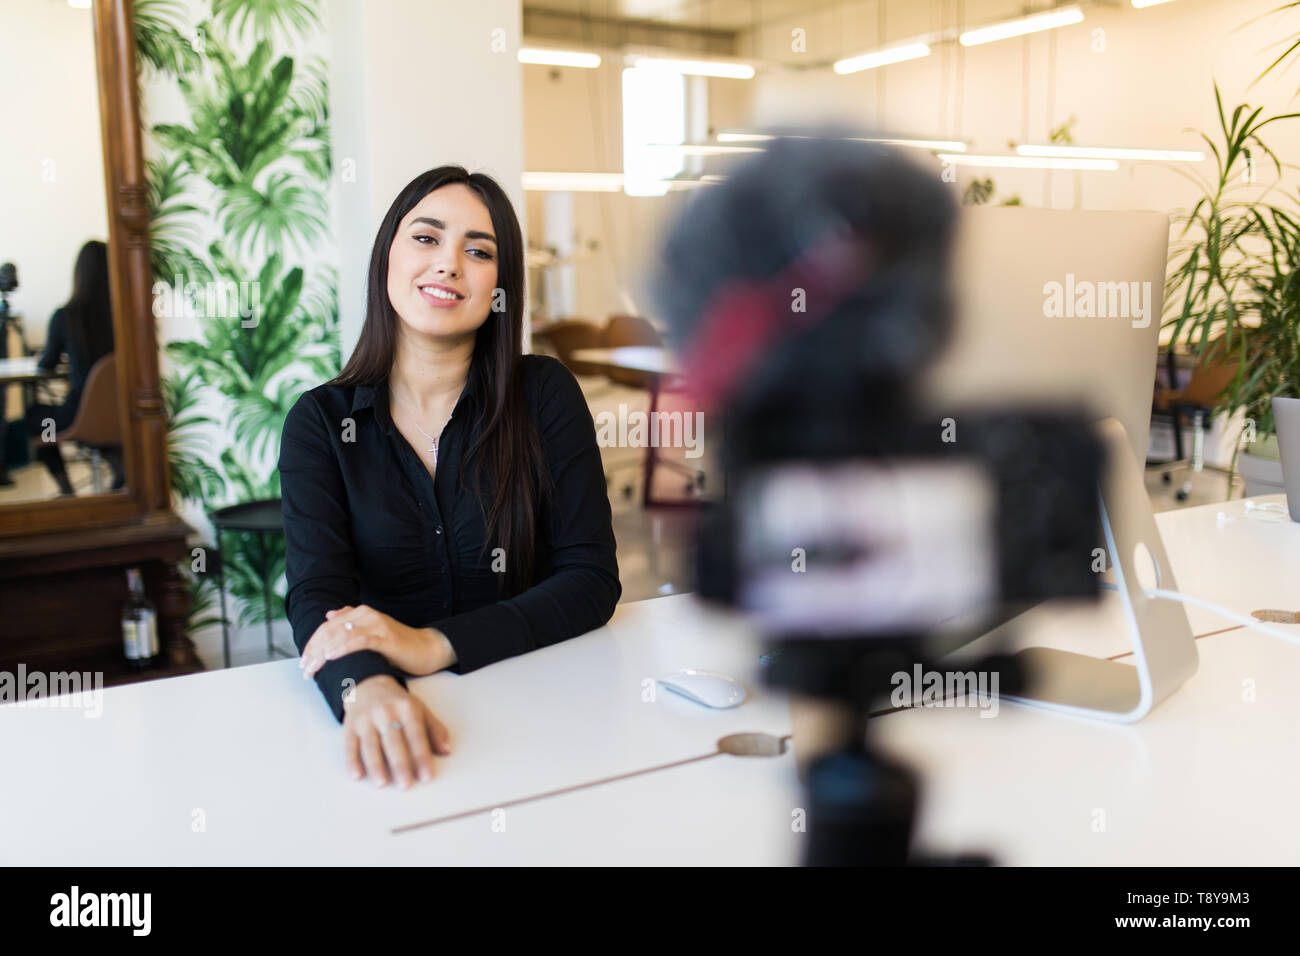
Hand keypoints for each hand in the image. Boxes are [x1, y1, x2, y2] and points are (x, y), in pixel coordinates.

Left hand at [299, 603, 453, 679]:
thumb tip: (330, 614)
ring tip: (313, 668)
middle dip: (314, 651)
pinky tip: (331, 656)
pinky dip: (343, 648)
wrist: (427, 649)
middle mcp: (367, 615)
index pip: (327, 627)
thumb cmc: (398, 645)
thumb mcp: (372, 631)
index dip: (312, 644)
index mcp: (361, 613)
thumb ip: (352, 622)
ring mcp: (377, 625)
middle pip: (330, 631)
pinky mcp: (386, 637)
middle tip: (304, 669)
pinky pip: (359, 640)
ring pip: (341, 635)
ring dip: (323, 653)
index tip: (303, 662)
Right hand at [342, 675, 451, 786]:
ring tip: (382, 784)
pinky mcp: (349, 726)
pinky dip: (352, 761)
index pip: (415, 734)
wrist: (368, 685)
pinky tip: (357, 775)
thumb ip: (435, 730)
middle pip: (393, 741)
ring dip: (375, 765)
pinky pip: (350, 745)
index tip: (426, 776)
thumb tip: (447, 751)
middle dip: (399, 763)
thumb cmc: (398, 703)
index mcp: (406, 707)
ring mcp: (365, 719)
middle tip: (405, 784)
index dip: (421, 755)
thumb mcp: (420, 710)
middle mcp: (385, 712)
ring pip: (370, 744)